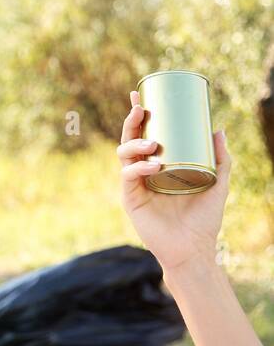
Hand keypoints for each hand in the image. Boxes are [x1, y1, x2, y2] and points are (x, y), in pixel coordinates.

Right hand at [118, 90, 230, 271]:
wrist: (193, 249)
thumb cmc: (204, 220)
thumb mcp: (218, 184)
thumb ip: (220, 160)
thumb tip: (219, 129)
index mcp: (158, 165)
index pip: (144, 135)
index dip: (139, 115)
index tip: (140, 95)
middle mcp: (142, 172)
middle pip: (129, 140)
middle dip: (131, 122)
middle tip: (141, 109)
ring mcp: (134, 185)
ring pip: (124, 154)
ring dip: (135, 144)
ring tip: (153, 144)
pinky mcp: (130, 199)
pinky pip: (128, 177)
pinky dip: (138, 168)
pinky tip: (152, 166)